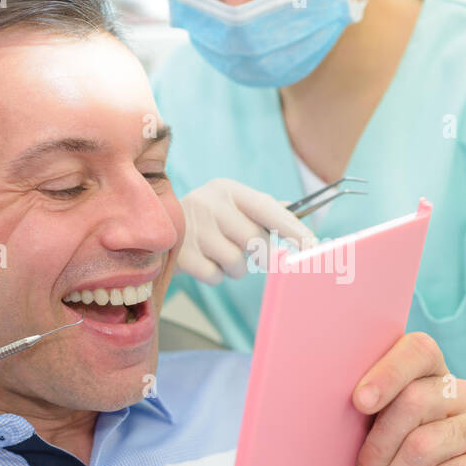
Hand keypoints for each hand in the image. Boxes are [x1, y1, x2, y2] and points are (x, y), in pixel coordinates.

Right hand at [177, 178, 315, 284]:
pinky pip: (215, 275)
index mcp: (229, 189)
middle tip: (255, 255)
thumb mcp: (233, 205)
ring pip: (236, 262)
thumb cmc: (209, 219)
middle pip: (255, 240)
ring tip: (222, 255)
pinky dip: (215, 275)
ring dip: (236, 267)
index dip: (293, 229)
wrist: (152, 224)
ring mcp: (193, 227)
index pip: (268, 208)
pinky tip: (204, 261)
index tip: (313, 247)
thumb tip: (303, 216)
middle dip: (261, 255)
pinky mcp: (180, 252)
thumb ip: (266, 210)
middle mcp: (210, 203)